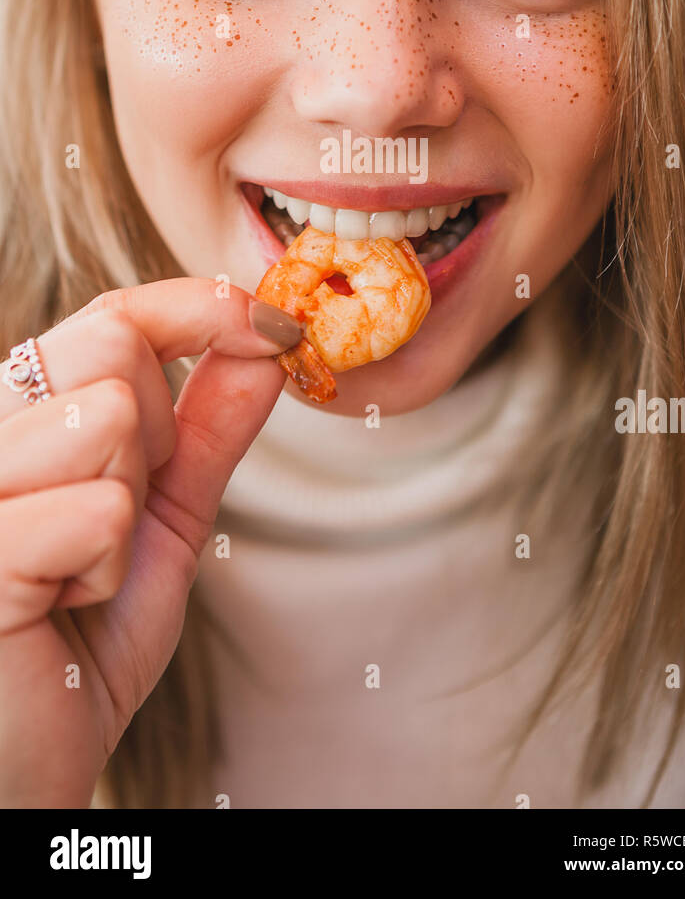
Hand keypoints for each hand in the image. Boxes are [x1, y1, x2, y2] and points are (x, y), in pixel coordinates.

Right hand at [0, 278, 298, 807]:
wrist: (26, 759)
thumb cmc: (82, 641)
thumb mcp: (163, 522)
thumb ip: (205, 431)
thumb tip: (265, 347)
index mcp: (22, 413)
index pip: (112, 315)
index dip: (202, 307)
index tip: (277, 327)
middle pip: (113, 344)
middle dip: (156, 433)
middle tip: (123, 516)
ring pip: (108, 418)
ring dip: (128, 514)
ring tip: (78, 572)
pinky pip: (95, 510)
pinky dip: (104, 568)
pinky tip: (55, 605)